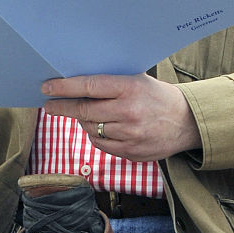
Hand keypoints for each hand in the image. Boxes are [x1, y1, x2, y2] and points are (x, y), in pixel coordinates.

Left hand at [41, 73, 201, 160]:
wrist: (186, 122)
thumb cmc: (157, 96)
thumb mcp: (138, 79)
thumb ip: (111, 81)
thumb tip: (75, 80)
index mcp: (130, 88)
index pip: (89, 86)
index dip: (64, 88)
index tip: (47, 87)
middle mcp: (129, 112)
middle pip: (84, 111)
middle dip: (62, 107)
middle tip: (49, 104)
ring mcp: (130, 135)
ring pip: (90, 128)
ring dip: (82, 121)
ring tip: (84, 113)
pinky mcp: (131, 152)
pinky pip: (100, 144)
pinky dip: (95, 135)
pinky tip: (99, 127)